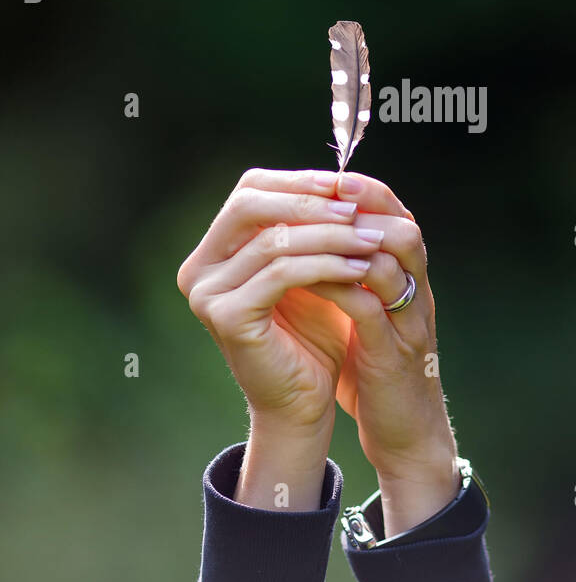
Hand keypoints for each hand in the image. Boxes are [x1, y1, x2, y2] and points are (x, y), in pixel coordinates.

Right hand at [176, 167, 381, 508]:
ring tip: (370, 237)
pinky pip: (281, 274)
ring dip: (329, 234)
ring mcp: (205, 293)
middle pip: (251, 204)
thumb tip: (344, 177)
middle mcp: (198, 267)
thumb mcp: (313, 269)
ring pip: (273, 240)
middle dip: (310, 201)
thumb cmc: (313, 334)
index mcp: (213, 249)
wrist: (304, 403)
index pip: (250, 190)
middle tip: (357, 208)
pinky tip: (358, 265)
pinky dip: (324, 264)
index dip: (300, 182)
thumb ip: (312, 227)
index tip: (348, 184)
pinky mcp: (225, 317)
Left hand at [305, 171, 459, 535]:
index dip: (362, 190)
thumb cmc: (375, 368)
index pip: (396, 213)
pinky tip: (301, 280)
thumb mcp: (362, 311)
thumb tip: (300, 231)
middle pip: (403, 228)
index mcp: (410, 279)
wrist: (403, 433)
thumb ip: (343, 272)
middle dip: (359, 208)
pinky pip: (369, 309)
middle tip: (313, 199)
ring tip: (302, 234)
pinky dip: (337, 287)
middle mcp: (418, 293)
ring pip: (395, 262)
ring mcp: (410, 323)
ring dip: (346, 243)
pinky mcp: (393, 356)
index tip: (320, 178)